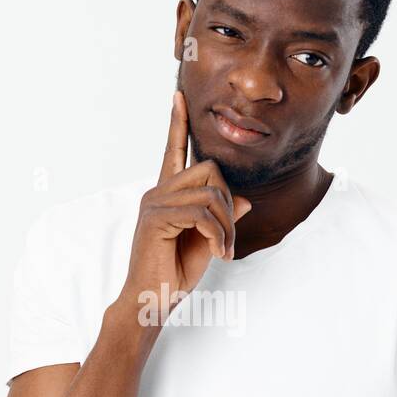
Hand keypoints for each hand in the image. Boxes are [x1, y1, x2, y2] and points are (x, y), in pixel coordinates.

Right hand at [113, 90, 252, 327]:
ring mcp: (154, 203)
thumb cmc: (175, 273)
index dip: (177, 124)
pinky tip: (218, 253)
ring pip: (210, 193)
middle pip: (208, 170)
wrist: (152, 300)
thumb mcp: (208, 242)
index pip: (173, 151)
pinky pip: (201, 213)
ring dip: (226, 225)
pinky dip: (218, 233)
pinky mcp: (155, 218)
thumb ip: (222, 218)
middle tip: (229, 237)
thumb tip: (244, 201)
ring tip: (224, 250)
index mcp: (166, 193)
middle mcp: (157, 192)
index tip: (178, 96)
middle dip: (228, 202)